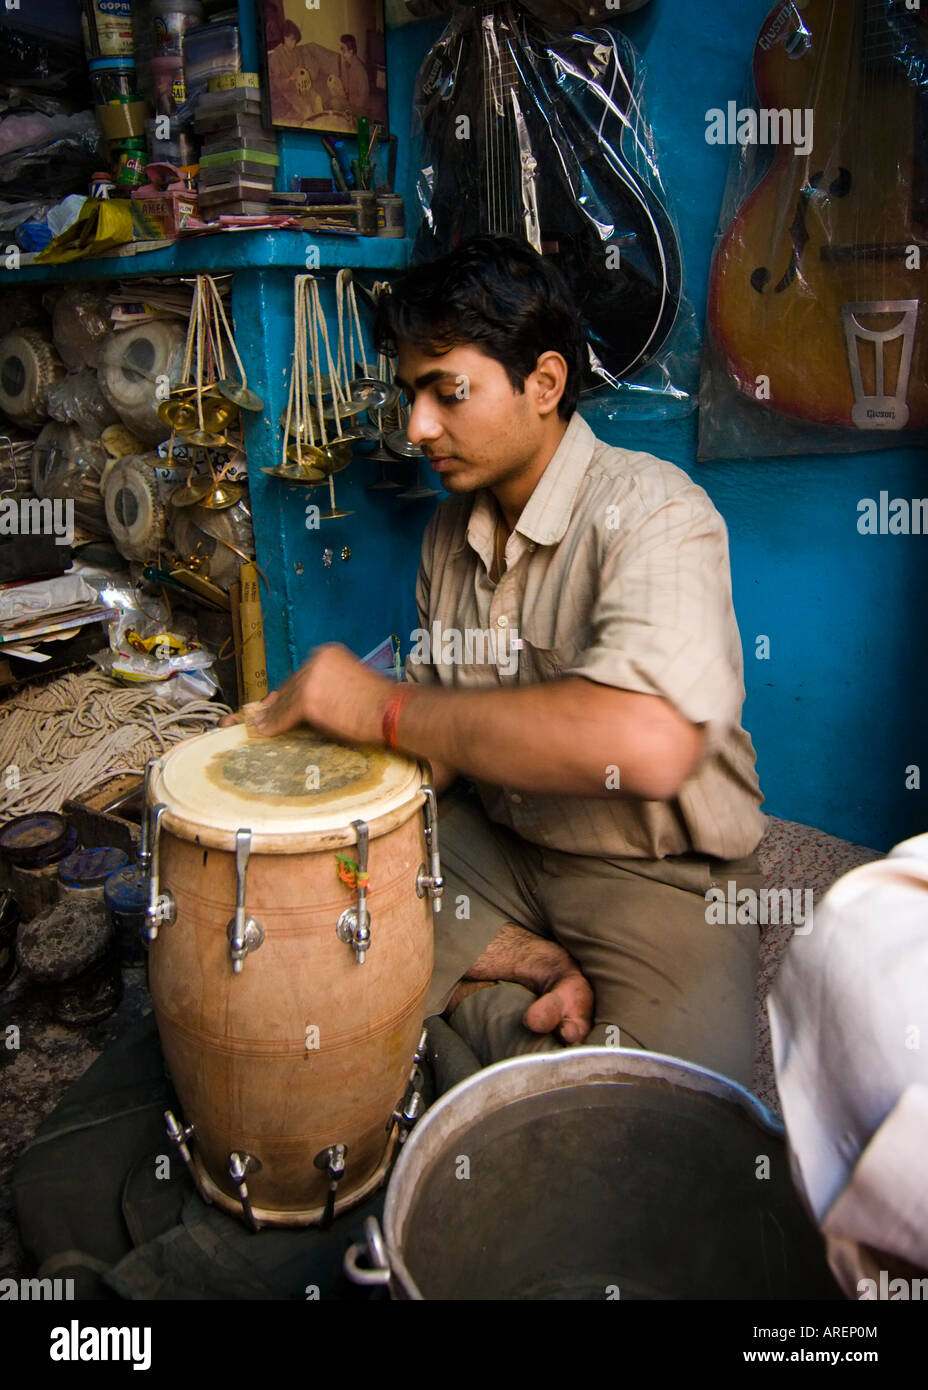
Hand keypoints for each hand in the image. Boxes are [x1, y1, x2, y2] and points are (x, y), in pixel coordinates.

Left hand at [221, 644, 394, 744]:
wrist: (391, 710)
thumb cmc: (380, 701)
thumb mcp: (351, 682)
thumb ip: (329, 686)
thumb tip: (310, 701)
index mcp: (328, 653)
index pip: (301, 674)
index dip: (287, 690)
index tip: (275, 700)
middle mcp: (315, 661)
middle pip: (290, 686)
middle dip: (276, 703)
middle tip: (263, 715)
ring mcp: (310, 680)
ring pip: (285, 701)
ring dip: (272, 716)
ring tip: (261, 725)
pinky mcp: (307, 701)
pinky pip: (286, 715)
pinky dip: (275, 725)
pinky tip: (266, 731)